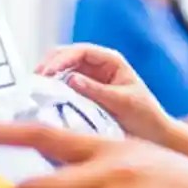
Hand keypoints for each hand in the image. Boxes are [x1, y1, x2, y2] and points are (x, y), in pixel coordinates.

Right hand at [36, 45, 171, 143]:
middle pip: (66, 56)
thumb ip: (97, 91)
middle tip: (33, 81)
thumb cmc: (145, 116)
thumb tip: (70, 79)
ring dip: (48, 77)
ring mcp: (90, 79)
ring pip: (61, 70)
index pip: (81, 51)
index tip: (46, 73)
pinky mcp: (83, 93)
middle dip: (49, 65)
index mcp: (111, 61)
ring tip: (33, 90)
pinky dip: (52, 90)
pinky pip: (63, 87)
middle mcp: (98, 66)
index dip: (61, 59)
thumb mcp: (122, 103)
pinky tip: (43, 99)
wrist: (154, 136)